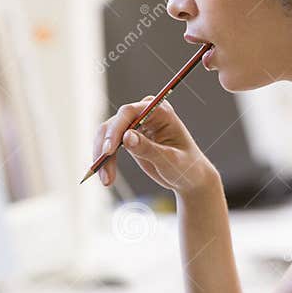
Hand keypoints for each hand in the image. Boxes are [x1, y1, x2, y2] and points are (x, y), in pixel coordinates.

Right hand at [93, 96, 218, 196]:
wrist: (189, 177)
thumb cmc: (186, 166)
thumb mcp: (170, 160)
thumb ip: (149, 149)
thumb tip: (126, 137)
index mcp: (161, 111)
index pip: (130, 112)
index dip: (116, 129)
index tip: (108, 151)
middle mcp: (145, 112)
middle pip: (114, 123)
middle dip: (105, 148)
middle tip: (102, 172)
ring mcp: (134, 124)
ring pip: (107, 135)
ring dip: (102, 158)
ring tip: (106, 181)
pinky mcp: (127, 137)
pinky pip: (108, 145)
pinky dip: (104, 161)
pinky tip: (105, 177)